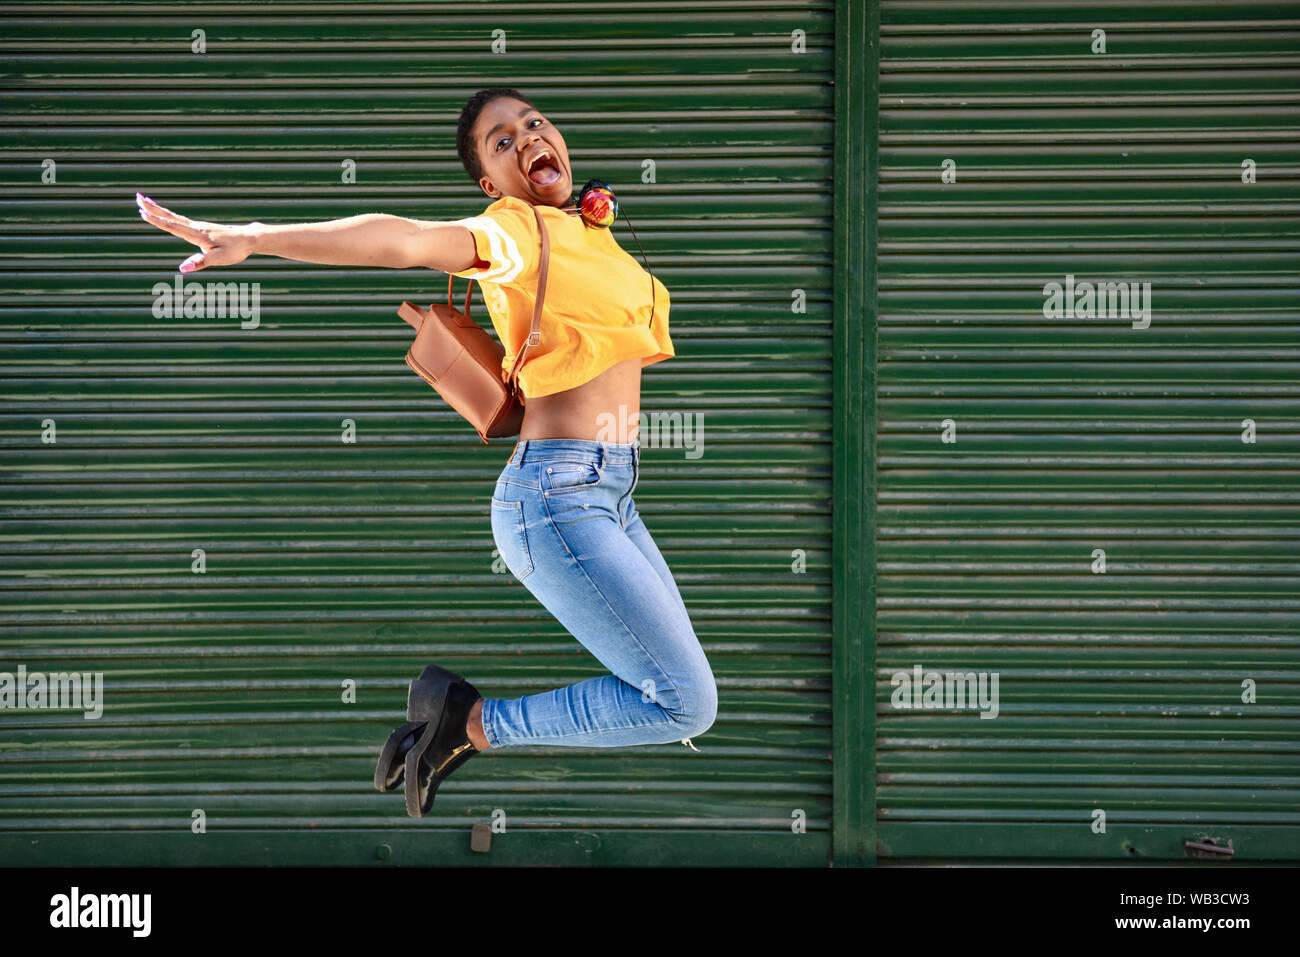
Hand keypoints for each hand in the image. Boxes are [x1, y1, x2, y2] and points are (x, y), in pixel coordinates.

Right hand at [135, 193, 260, 272]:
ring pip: (174, 216)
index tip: (142, 212)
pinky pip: (181, 219)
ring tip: (144, 201)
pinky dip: (169, 214)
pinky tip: (165, 214)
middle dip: (153, 208)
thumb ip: (200, 263)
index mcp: (197, 234)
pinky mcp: (201, 228)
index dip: (157, 220)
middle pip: (171, 216)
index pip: (173, 226)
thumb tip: (182, 269)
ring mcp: (198, 226)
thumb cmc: (235, 250)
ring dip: (158, 208)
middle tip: (137, 196)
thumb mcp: (218, 259)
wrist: (249, 239)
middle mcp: (196, 227)